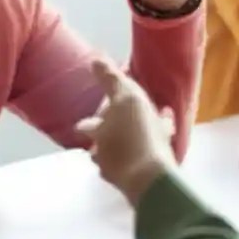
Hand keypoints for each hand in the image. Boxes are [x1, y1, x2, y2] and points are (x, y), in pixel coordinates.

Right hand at [75, 60, 175, 205]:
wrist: (141, 181)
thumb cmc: (135, 135)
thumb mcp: (124, 98)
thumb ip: (111, 78)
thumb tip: (97, 58)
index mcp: (150, 114)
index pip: (138, 98)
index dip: (128, 92)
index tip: (115, 88)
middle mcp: (149, 135)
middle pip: (127, 122)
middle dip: (111, 118)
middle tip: (93, 117)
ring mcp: (138, 158)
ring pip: (119, 143)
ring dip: (105, 141)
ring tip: (88, 140)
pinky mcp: (127, 177)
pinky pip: (113, 164)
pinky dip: (105, 160)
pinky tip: (96, 160)